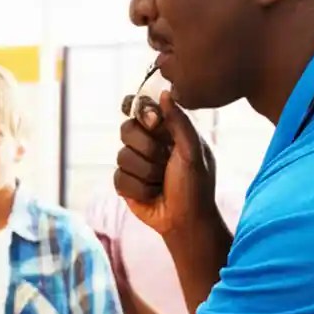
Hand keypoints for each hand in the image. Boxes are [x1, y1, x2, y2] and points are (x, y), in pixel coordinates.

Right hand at [114, 91, 217, 235]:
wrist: (185, 221)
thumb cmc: (195, 185)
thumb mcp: (193, 151)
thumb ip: (179, 121)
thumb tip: (164, 93)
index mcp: (166, 130)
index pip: (141, 107)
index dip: (140, 111)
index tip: (153, 123)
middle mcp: (147, 143)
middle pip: (126, 129)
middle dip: (147, 148)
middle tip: (165, 161)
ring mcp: (134, 163)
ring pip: (121, 156)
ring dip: (146, 172)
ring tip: (161, 182)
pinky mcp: (125, 182)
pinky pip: (118, 177)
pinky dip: (137, 188)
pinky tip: (151, 194)